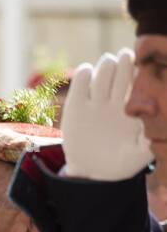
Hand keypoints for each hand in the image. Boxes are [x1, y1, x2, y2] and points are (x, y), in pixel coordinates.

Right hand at [62, 50, 153, 180]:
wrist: (94, 173)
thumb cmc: (122, 164)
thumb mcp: (140, 154)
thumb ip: (151, 139)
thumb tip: (156, 119)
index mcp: (133, 105)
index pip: (138, 78)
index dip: (139, 68)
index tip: (142, 67)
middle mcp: (114, 99)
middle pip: (120, 68)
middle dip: (124, 60)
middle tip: (125, 58)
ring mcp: (95, 102)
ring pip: (102, 70)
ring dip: (106, 64)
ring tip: (107, 68)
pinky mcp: (75, 106)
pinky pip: (80, 81)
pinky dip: (84, 73)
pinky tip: (87, 77)